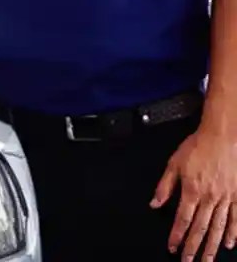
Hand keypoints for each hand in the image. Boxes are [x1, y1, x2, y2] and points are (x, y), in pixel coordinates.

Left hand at [152, 126, 236, 260]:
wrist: (223, 136)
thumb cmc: (198, 147)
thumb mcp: (173, 163)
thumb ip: (164, 186)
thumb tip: (154, 203)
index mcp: (192, 190)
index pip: (182, 219)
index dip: (176, 235)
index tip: (172, 248)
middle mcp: (210, 198)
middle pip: (200, 228)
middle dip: (193, 247)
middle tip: (188, 261)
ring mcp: (226, 198)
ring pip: (218, 228)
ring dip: (212, 246)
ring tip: (208, 260)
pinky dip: (234, 232)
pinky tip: (230, 244)